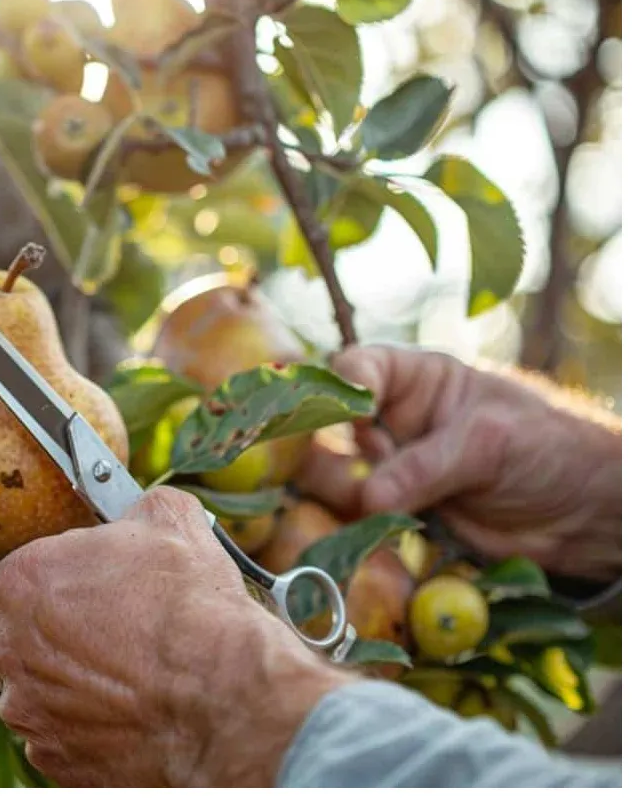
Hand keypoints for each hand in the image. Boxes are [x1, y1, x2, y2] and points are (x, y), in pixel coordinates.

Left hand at [0, 486, 352, 786]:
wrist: (224, 695)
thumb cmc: (192, 607)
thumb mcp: (171, 522)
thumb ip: (135, 510)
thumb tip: (140, 507)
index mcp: (22, 584)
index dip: (23, 599)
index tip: (51, 604)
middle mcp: (11, 650)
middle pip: (12, 647)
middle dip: (47, 644)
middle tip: (100, 640)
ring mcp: (30, 712)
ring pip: (35, 698)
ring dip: (66, 690)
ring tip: (124, 682)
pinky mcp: (55, 760)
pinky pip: (60, 743)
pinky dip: (85, 733)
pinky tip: (128, 717)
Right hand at [298, 345, 621, 581]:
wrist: (581, 516)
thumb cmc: (546, 450)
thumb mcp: (490, 443)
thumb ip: (427, 465)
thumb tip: (370, 496)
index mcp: (412, 382)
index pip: (355, 369)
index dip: (344, 389)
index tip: (359, 419)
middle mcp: (389, 424)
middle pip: (327, 430)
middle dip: (334, 455)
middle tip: (362, 482)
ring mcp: (387, 473)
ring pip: (330, 481)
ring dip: (344, 499)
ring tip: (378, 514)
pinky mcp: (392, 518)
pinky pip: (354, 524)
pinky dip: (356, 535)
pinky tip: (377, 540)